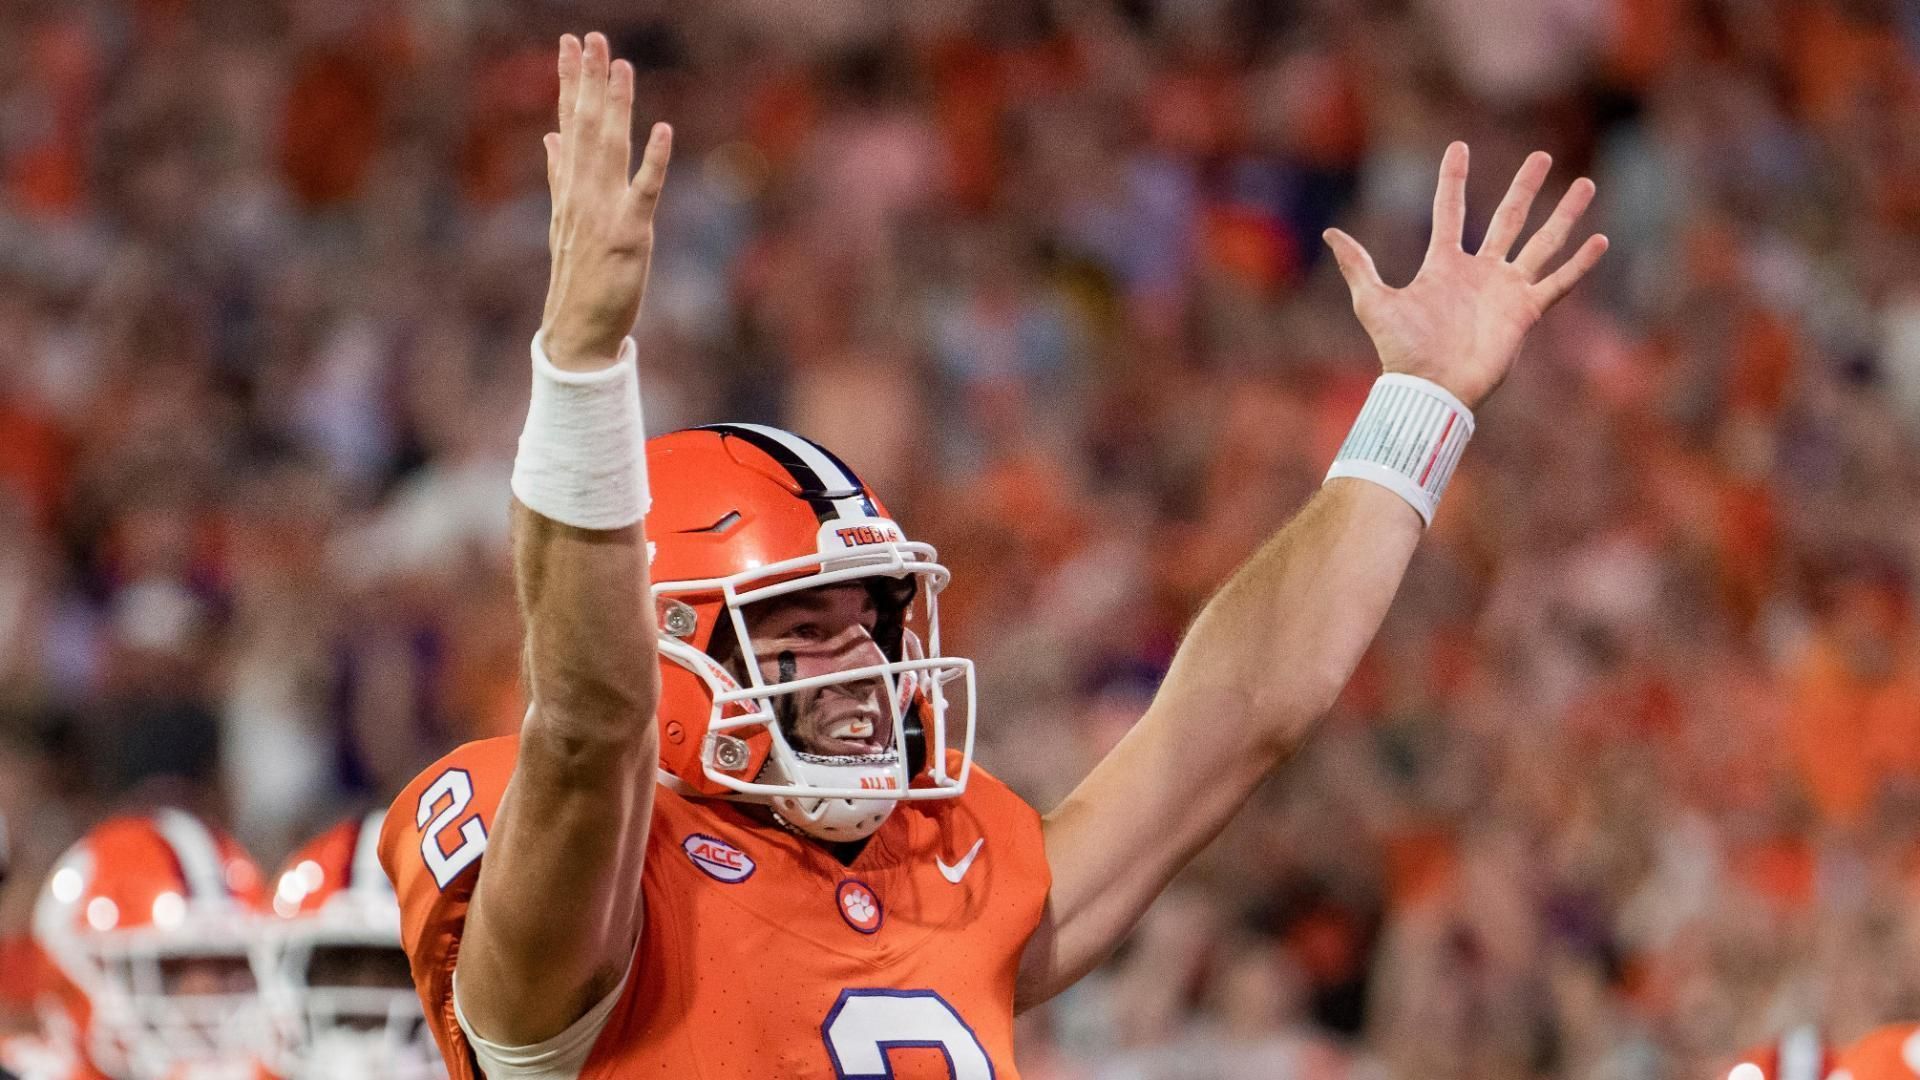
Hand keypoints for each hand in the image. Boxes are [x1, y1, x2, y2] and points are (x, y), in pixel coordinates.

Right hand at [539, 33, 672, 371]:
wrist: (577, 330)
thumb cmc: (578, 277)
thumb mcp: (564, 221)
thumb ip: (558, 175)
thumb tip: (551, 138)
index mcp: (570, 188)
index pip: (569, 124)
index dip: (571, 83)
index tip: (571, 45)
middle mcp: (582, 194)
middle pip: (586, 127)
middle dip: (589, 81)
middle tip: (593, 38)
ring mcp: (603, 213)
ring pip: (610, 149)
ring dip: (616, 106)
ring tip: (621, 66)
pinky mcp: (629, 236)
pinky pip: (644, 192)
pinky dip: (654, 160)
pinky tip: (663, 129)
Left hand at [1323, 143, 1606, 409]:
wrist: (1431, 387)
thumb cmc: (1401, 350)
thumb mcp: (1374, 302)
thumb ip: (1358, 266)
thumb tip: (1330, 233)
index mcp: (1444, 264)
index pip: (1450, 211)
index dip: (1453, 180)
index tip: (1458, 147)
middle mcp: (1479, 271)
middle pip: (1508, 218)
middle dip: (1524, 187)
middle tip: (1541, 156)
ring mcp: (1505, 290)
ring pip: (1542, 241)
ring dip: (1564, 214)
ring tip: (1585, 183)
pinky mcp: (1525, 312)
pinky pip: (1558, 282)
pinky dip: (1579, 264)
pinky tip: (1600, 240)